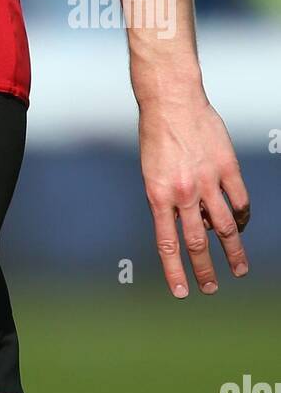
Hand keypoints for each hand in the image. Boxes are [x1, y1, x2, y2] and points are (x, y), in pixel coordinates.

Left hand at [139, 97, 249, 296]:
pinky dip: (241, 217)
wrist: (171, 99)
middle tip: (210, 288)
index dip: (175, 271)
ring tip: (238, 269)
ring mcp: (207, 181)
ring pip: (224, 227)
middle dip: (204, 270)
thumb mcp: (151, 170)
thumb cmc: (156, 133)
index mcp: (158, 194)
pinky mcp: (227, 167)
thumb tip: (189, 222)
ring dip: (232, 251)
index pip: (167, 243)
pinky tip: (241, 225)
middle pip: (197, 242)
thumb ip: (166, 198)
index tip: (182, 293)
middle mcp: (183, 192)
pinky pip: (239, 201)